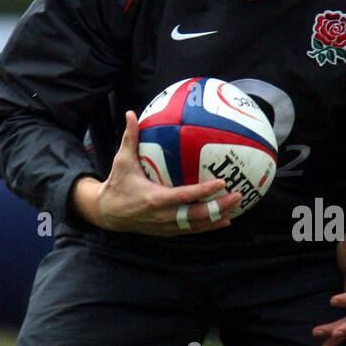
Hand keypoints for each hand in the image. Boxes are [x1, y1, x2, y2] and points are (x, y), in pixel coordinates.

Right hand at [71, 111, 241, 235]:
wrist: (107, 213)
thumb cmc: (117, 184)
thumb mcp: (121, 161)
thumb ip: (130, 139)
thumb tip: (131, 113)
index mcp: (154, 199)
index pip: (184, 196)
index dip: (203, 191)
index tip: (221, 183)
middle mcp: (163, 216)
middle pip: (197, 214)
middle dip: (219, 206)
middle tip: (238, 194)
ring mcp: (166, 226)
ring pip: (197, 225)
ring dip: (218, 216)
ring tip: (237, 206)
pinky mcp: (168, 231)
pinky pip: (192, 230)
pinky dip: (210, 226)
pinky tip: (226, 220)